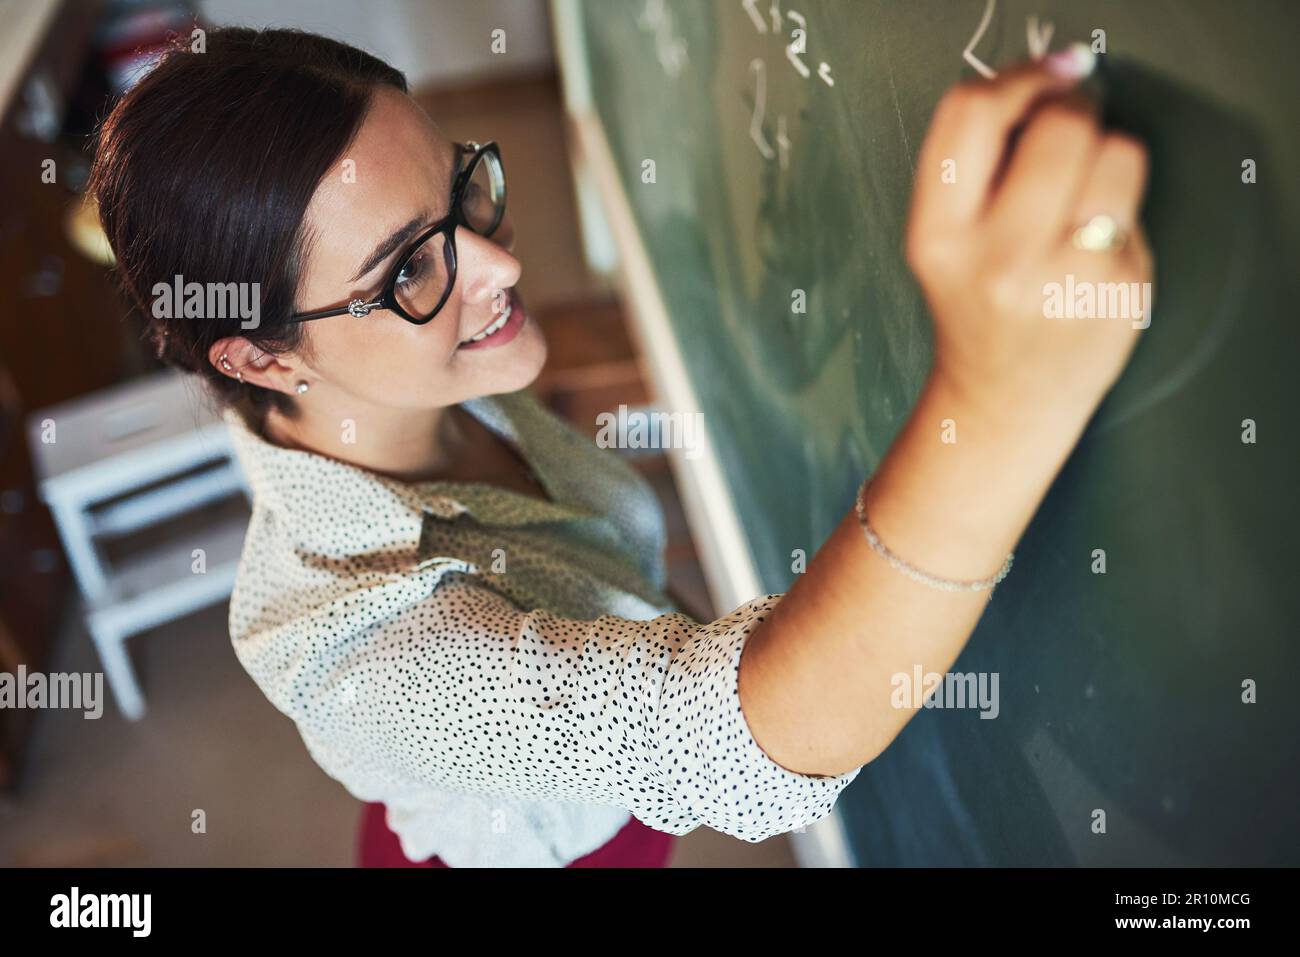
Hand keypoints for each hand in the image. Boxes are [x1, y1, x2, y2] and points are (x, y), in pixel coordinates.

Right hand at [905, 57, 1153, 414]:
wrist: (1005, 397)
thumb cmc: (977, 306)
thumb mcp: (942, 238)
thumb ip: (976, 163)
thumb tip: (1048, 82)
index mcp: (938, 237)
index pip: (972, 117)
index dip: (1016, 80)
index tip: (1040, 79)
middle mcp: (999, 259)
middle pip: (1059, 125)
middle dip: (1071, 110)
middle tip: (1067, 129)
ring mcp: (1066, 278)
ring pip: (1115, 152)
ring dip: (1106, 153)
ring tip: (1083, 189)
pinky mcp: (1119, 290)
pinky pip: (1137, 203)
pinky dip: (1122, 206)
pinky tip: (1095, 238)